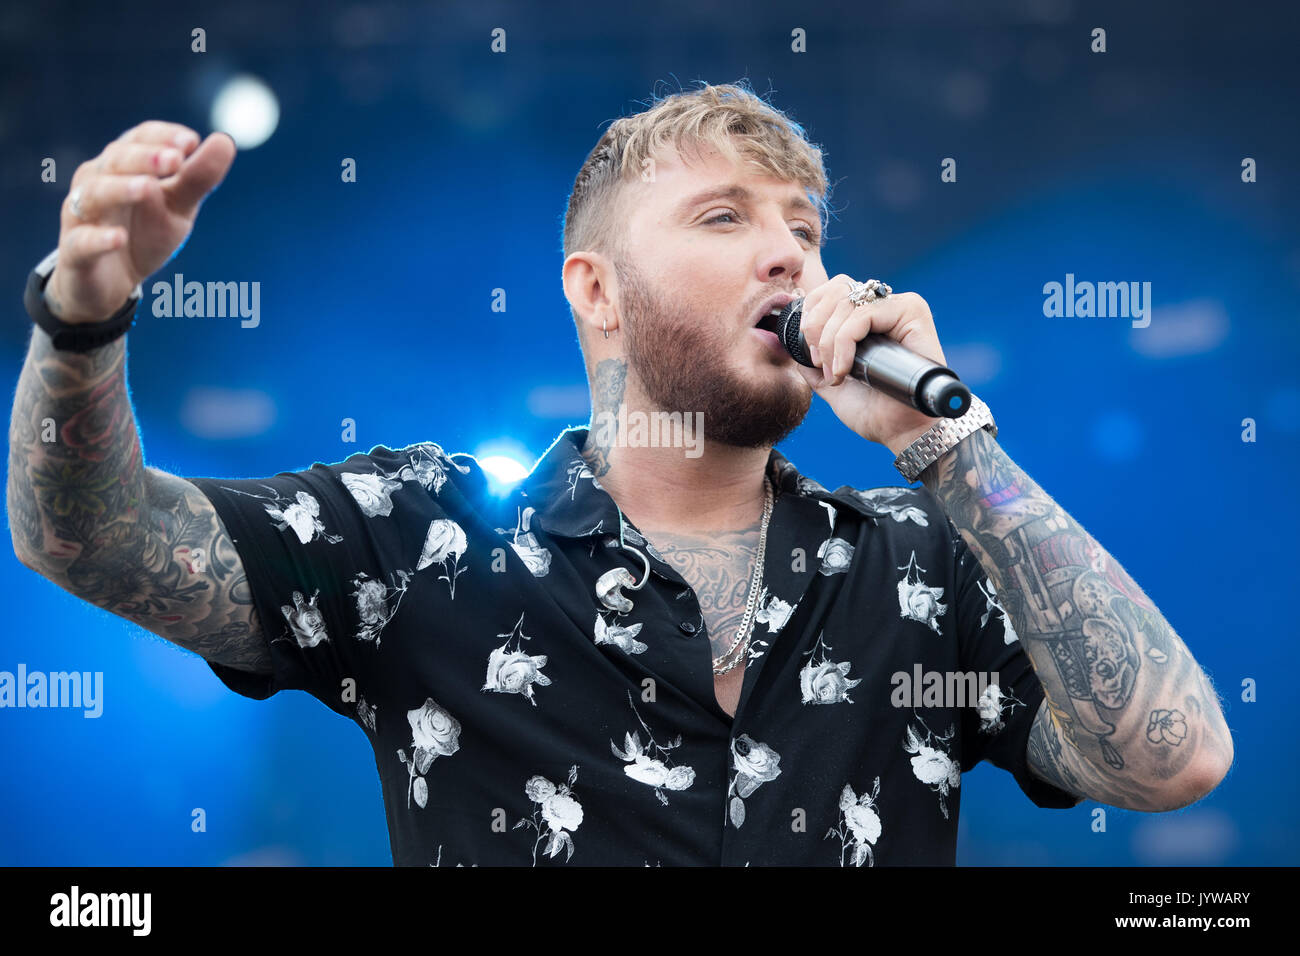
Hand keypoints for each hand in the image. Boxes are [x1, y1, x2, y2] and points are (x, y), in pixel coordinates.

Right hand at [45, 121, 236, 323]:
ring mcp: (81, 216)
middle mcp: (96, 181)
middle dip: (145, 158)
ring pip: (94, 194)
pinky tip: (119, 238)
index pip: (139, 139)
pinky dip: (99, 239)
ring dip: (121, 189)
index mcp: (122, 165)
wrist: (112, 284)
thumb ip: (198, 178)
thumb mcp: (178, 207)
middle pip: (116, 160)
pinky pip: (82, 242)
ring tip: (148, 188)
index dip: (162, 137)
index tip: (191, 141)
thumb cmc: (144, 234)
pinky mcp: (75, 252)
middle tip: (175, 160)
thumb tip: (224, 141)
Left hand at [794, 275, 947, 454]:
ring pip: (847, 302)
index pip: (832, 291)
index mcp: (868, 318)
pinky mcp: (911, 312)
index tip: (810, 354)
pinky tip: (845, 369)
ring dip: (829, 341)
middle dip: (816, 326)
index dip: (811, 315)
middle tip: (818, 362)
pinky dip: (844, 342)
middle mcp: (885, 306)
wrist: (901, 432)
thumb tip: (794, 350)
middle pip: (837, 288)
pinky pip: (863, 314)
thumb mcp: (832, 384)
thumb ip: (815, 367)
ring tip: (835, 372)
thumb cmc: (875, 412)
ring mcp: (899, 307)